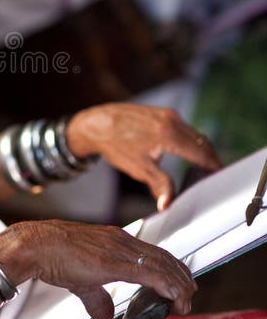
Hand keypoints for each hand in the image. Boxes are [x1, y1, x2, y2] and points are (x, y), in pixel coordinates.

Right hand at [0, 219, 196, 318]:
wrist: (37, 246)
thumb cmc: (54, 257)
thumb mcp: (81, 282)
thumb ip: (97, 300)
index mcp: (116, 241)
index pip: (153, 253)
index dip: (171, 270)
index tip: (180, 287)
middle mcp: (122, 241)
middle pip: (163, 258)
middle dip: (180, 278)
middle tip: (189, 296)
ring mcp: (119, 249)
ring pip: (161, 265)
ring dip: (178, 285)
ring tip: (185, 302)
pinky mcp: (114, 261)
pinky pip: (149, 272)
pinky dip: (166, 285)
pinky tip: (174, 297)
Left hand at [65, 103, 220, 209]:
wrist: (97, 124)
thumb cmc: (116, 145)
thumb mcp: (139, 168)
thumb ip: (160, 185)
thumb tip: (169, 205)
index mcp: (170, 134)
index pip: (202, 153)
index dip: (214, 166)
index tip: (220, 177)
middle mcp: (172, 120)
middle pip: (202, 142)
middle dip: (210, 159)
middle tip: (215, 175)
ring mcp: (167, 114)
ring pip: (193, 134)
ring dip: (201, 149)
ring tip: (203, 167)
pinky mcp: (161, 112)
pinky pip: (184, 128)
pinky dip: (190, 140)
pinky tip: (187, 152)